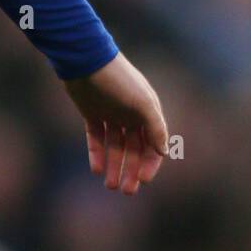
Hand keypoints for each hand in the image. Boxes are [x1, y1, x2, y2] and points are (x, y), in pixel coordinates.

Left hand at [63, 52, 168, 194]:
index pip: (153, 144)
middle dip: (131, 170)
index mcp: (147, 111)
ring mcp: (110, 114)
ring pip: (115, 146)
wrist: (85, 59)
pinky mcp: (91, 113)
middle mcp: (130, 114)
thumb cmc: (118, 80)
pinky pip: (96, 138)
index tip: (143, 180)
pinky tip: (96, 170)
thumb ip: (155, 127)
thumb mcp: (142, 103)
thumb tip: (165, 152)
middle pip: (134, 149)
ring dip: (114, 166)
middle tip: (126, 191)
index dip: (150, 164)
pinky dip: (97, 154)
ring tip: (110, 186)